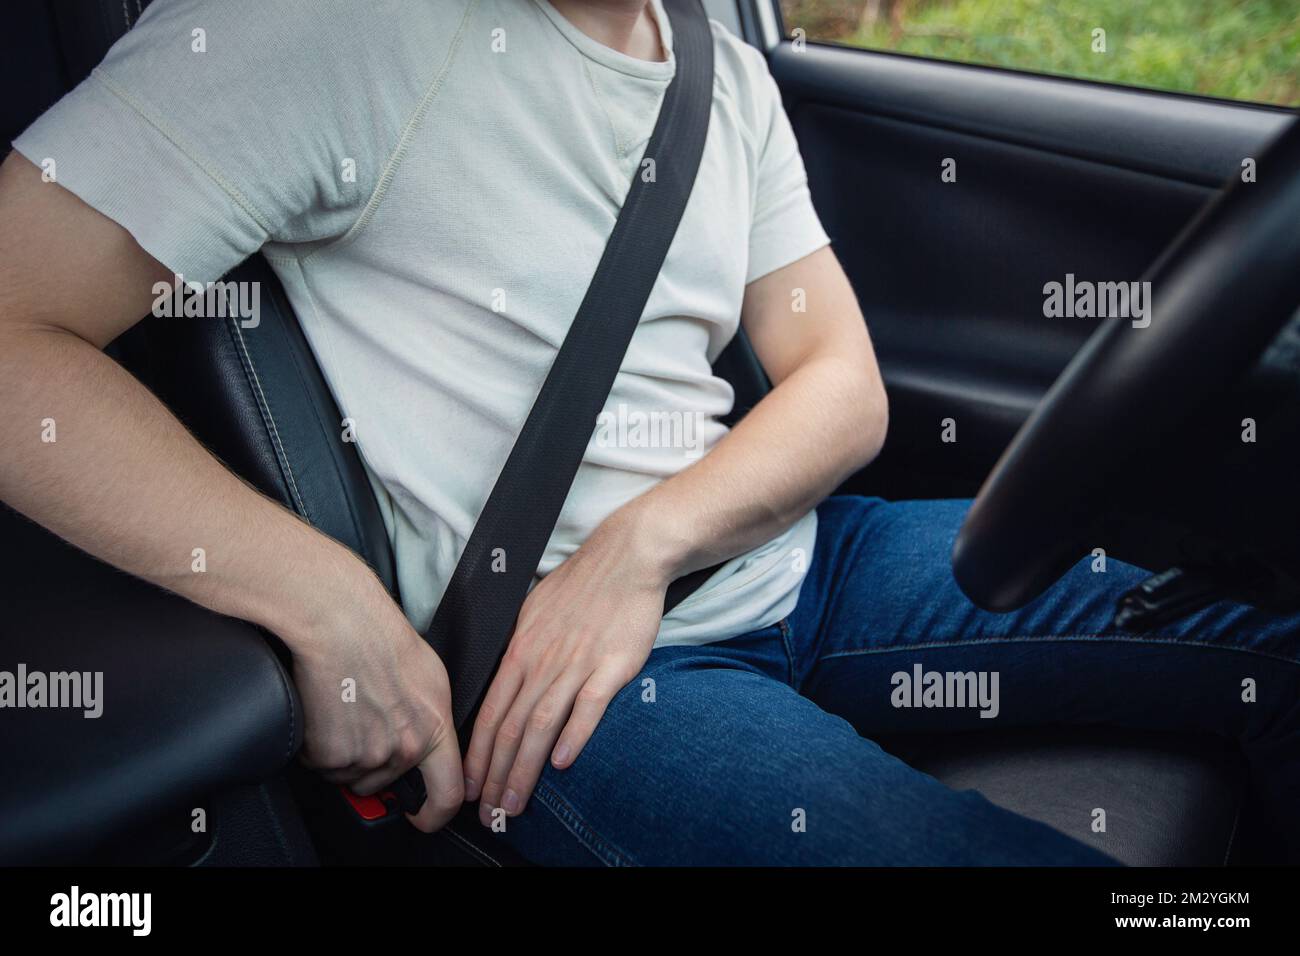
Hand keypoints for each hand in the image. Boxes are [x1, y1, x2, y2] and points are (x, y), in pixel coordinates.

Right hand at [289, 569, 463, 832]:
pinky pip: (321, 764)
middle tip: (363, 724)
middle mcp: (403, 747)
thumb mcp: (431, 678)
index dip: (435, 814)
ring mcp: (366, 754)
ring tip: (345, 708)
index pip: (448, 793)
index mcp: (434, 728)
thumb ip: (430, 717)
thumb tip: (427, 738)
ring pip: (350, 774)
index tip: (424, 816)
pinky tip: (325, 710)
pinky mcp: (330, 754)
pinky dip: (317, 746)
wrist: (341, 622)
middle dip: (372, 764)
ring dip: (344, 754)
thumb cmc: (380, 637)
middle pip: (384, 782)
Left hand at [463, 508, 671, 824]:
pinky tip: (562, 762)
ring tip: (515, 801)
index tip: (468, 785)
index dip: (477, 754)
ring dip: (524, 768)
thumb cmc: (581, 585)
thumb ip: (520, 652)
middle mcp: (542, 661)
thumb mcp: (533, 613)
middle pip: (510, 727)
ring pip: (540, 724)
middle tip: (488, 810)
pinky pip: (587, 706)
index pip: (490, 712)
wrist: (626, 557)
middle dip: (494, 774)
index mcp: (521, 651)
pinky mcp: (611, 665)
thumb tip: (504, 682)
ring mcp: (576, 664)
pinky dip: (573, 735)